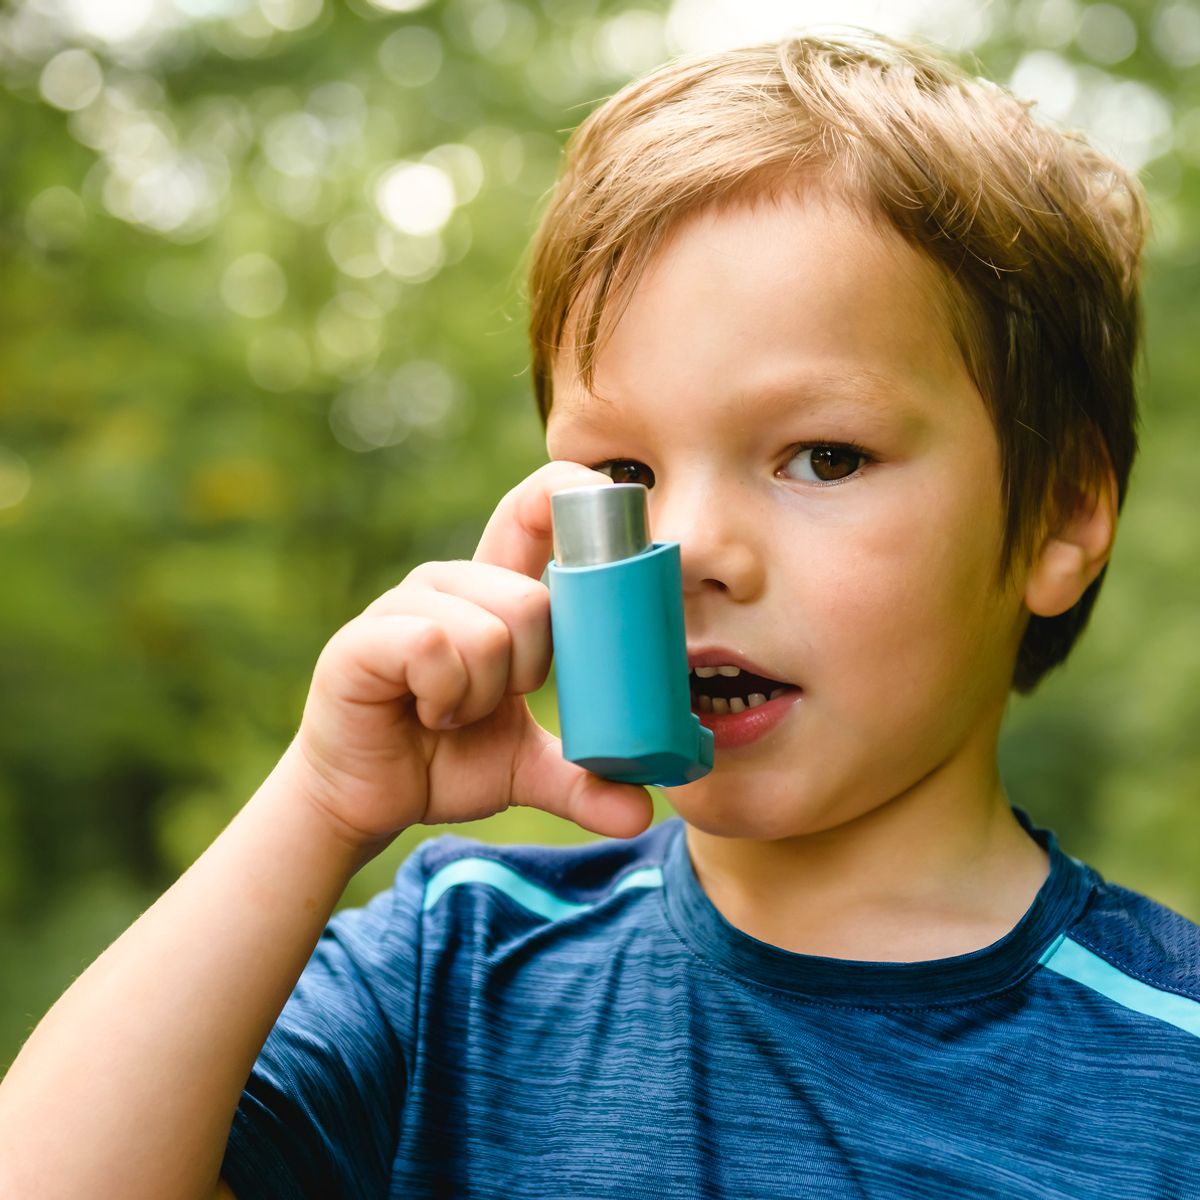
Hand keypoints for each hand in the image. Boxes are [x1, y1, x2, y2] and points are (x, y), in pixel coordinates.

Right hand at [288, 461, 654, 857]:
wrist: (368, 798)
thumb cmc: (445, 760)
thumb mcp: (526, 768)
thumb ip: (584, 780)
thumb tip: (642, 811)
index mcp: (496, 591)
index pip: (535, 509)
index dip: (572, 493)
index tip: (613, 505)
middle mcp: (452, 582)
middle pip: (531, 600)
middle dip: (530, 671)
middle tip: (496, 701)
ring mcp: (405, 603)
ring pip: (488, 631)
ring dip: (482, 694)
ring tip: (451, 711)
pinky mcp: (366, 635)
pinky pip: (434, 645)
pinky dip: (443, 695)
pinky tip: (423, 711)